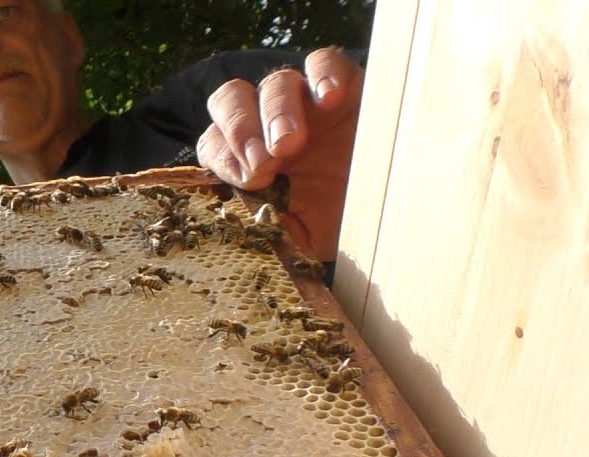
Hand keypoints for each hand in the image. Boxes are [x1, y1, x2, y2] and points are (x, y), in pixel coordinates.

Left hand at [196, 47, 363, 260]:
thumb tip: (246, 224)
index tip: (248, 180)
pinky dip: (322, 73)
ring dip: (275, 111)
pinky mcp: (346, 84)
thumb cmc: (344, 227)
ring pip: (275, 82)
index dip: (222, 157)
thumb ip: (270, 232)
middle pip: (230, 100)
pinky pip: (324, 61)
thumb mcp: (301, 241)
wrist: (397, 216)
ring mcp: (307, 102)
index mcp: (250, 161)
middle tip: (263, 162)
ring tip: (290, 144)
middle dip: (240, 128)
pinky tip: (329, 99)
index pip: (214, 144)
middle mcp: (271, 126)